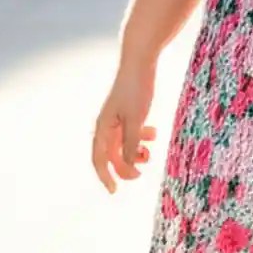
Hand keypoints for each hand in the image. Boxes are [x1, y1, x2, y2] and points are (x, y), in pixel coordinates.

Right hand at [92, 58, 157, 193]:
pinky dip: (142, 137)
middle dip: (125, 166)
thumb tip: (127, 163)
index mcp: (103, 127)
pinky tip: (153, 133)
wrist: (140, 62)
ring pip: (123, 144)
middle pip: (112, 155)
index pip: (99, 159)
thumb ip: (131, 143)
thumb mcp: (136, 120)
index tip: (114, 191)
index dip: (105, 177)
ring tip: (149, 151)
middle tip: (141, 172)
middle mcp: (106, 124)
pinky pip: (132, 132)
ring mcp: (116, 118)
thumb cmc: (136, 90)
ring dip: (135, 152)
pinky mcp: (128, 111)